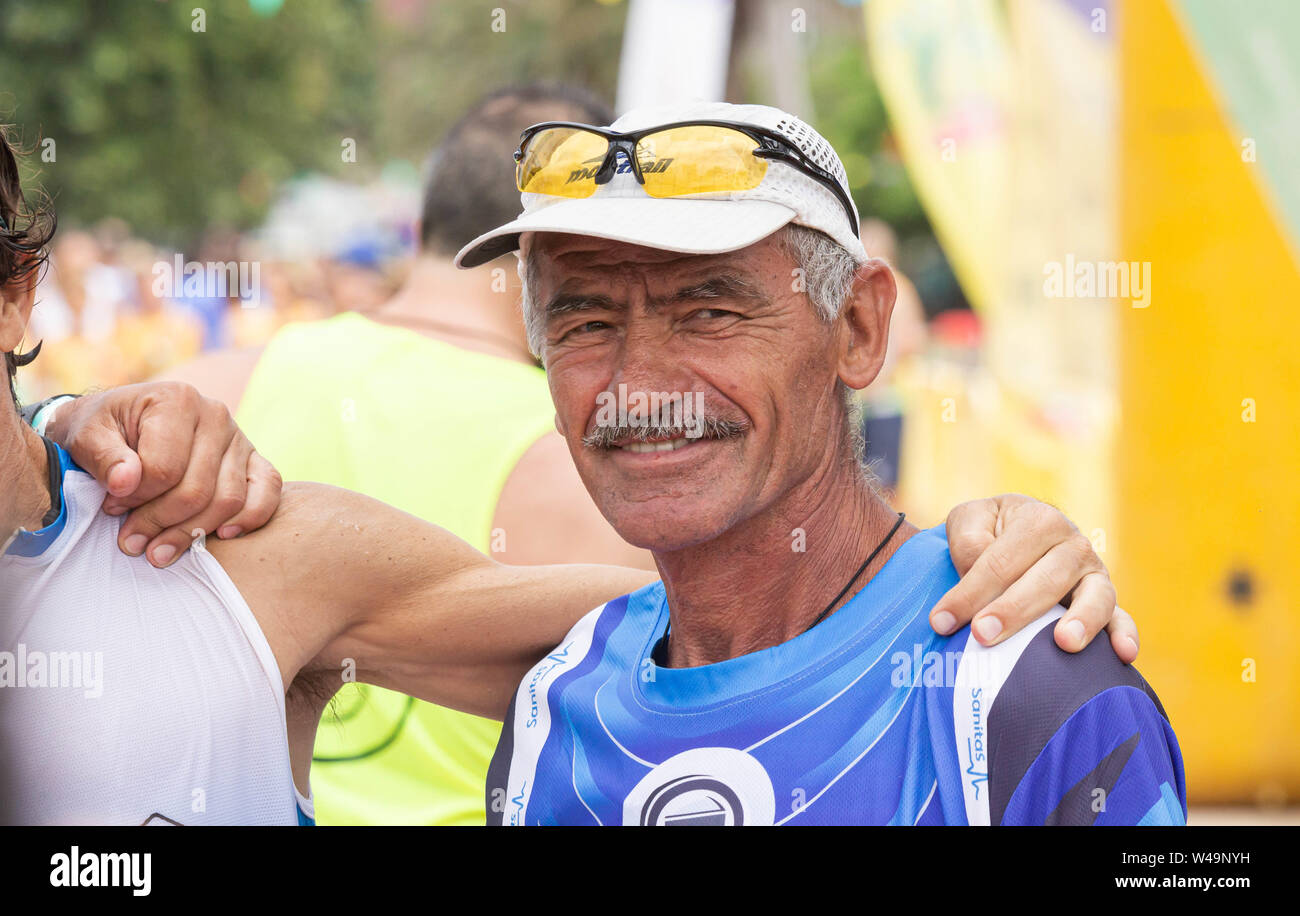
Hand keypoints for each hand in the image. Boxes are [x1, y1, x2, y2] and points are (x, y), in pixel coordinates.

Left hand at [44, 382, 282, 567]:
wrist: (122, 422)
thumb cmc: (104, 430)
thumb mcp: (86, 435)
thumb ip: (103, 457)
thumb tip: (126, 482)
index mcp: (177, 400)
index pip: (165, 468)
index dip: (136, 499)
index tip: (111, 507)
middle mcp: (215, 415)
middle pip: (198, 489)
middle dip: (161, 523)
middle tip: (131, 542)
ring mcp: (239, 438)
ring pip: (229, 500)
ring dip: (193, 534)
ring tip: (158, 551)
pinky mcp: (254, 459)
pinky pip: (268, 490)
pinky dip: (251, 517)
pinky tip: (222, 536)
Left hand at [930, 494, 1138, 662]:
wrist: (1020, 535)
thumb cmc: (989, 532)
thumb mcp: (970, 520)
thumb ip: (968, 537)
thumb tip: (974, 566)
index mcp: (1039, 520)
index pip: (1000, 560)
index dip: (969, 592)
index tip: (941, 621)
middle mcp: (1073, 545)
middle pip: (1045, 581)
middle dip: (1012, 610)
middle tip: (982, 634)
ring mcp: (1095, 575)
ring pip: (1094, 598)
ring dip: (1081, 621)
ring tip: (1064, 644)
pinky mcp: (1107, 603)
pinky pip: (1121, 618)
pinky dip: (1125, 634)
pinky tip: (1123, 654)